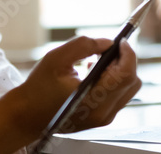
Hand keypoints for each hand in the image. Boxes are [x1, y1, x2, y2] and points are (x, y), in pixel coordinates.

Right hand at [0, 37, 140, 153]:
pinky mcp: (102, 118)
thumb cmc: (38, 88)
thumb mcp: (56, 58)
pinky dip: (112, 81)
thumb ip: (84, 46)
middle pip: (132, 81)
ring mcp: (104, 117)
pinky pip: (118, 95)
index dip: (127, 54)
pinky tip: (92, 75)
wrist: (28, 115)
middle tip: (104, 51)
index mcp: (92, 99)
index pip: (126, 74)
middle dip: (123, 61)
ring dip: (118, 71)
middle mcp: (103, 112)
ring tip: (94, 64)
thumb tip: (107, 42)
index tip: (120, 41)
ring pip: (128, 89)